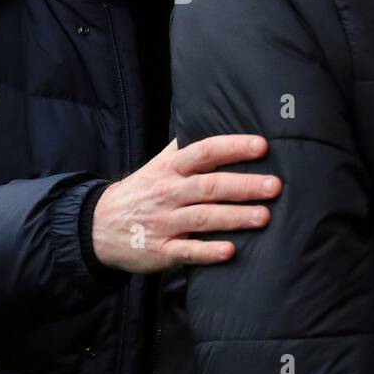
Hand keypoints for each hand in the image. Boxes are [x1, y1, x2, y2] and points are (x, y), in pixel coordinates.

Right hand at [92, 136, 279, 272]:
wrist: (98, 226)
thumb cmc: (141, 191)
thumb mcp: (157, 165)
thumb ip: (183, 148)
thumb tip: (210, 121)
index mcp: (170, 169)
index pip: (204, 152)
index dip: (232, 147)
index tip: (262, 145)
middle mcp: (169, 193)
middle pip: (209, 186)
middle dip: (244, 186)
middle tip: (275, 185)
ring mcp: (164, 223)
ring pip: (203, 218)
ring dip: (234, 217)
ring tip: (264, 217)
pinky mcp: (161, 251)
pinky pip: (186, 252)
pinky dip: (208, 252)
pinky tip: (230, 251)